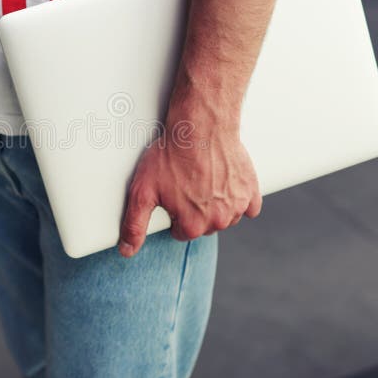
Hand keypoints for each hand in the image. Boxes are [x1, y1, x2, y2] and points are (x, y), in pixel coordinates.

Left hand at [118, 111, 261, 257]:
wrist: (200, 126)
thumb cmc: (170, 156)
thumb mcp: (141, 192)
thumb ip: (134, 225)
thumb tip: (126, 251)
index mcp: (193, 226)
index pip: (180, 232)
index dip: (173, 212)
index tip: (171, 194)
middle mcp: (218, 221)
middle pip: (204, 225)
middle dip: (194, 210)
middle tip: (184, 184)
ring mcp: (238, 205)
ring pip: (225, 216)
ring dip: (216, 205)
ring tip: (202, 180)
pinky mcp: (251, 190)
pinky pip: (249, 206)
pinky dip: (240, 199)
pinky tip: (227, 186)